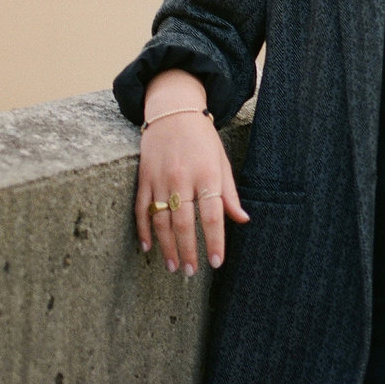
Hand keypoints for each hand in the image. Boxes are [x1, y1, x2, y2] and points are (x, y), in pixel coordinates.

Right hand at [135, 71, 248, 274]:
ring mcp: (160, 178)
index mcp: (207, 173)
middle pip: (185, 222)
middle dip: (188, 251)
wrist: (174, 111)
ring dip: (167, 246)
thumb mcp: (222, 161)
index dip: (215, 240)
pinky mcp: (144, 177)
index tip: (217, 262)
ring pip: (161, 220)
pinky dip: (143, 230)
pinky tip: (148, 248)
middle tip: (190, 272)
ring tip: (172, 266)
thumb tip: (243, 220)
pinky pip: (141, 209)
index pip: (212, 214)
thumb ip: (229, 193)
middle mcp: (183, 178)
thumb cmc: (203, 139)